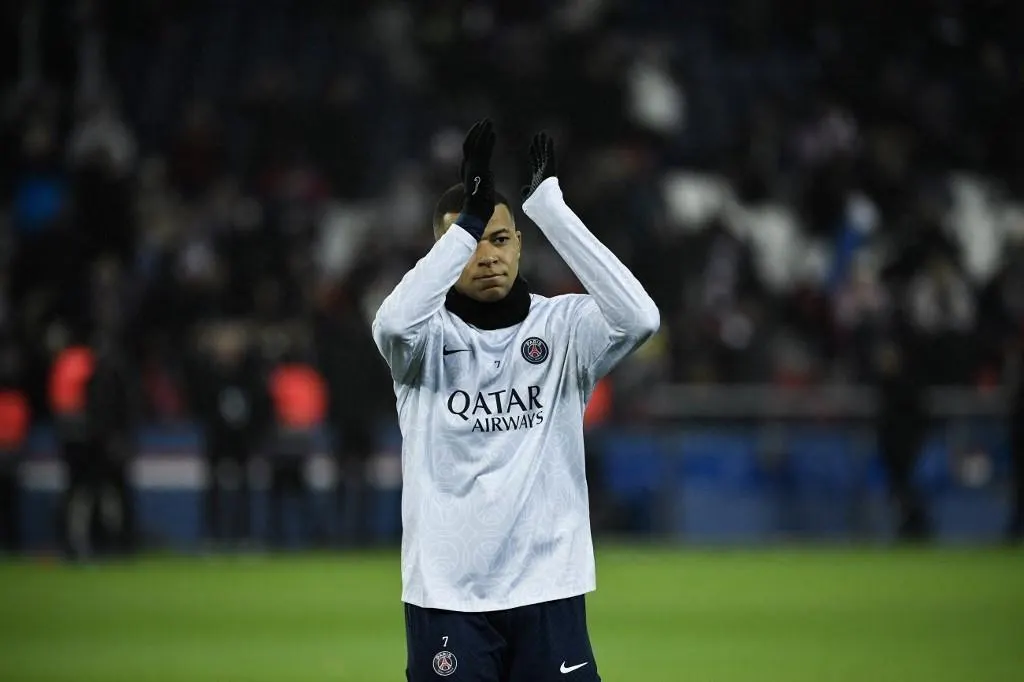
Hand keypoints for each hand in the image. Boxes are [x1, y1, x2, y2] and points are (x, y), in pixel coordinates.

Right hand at [457, 118, 495, 237]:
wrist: (476, 212)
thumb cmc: (480, 206)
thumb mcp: (481, 190)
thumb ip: (482, 182)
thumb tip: (488, 181)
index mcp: (467, 171)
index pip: (469, 151)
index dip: (476, 140)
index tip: (485, 132)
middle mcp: (467, 167)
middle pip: (469, 143)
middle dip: (476, 131)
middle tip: (485, 122)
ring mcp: (472, 167)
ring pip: (475, 144)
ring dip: (482, 131)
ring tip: (489, 122)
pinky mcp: (478, 168)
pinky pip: (482, 150)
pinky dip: (487, 140)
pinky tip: (493, 133)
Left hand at [521, 131, 556, 200]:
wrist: (543, 206)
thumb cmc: (536, 205)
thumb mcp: (528, 198)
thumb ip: (526, 192)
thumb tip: (524, 188)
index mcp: (538, 178)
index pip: (535, 162)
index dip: (533, 153)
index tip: (531, 146)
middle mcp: (543, 172)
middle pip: (540, 155)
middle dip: (538, 145)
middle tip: (537, 136)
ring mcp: (547, 170)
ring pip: (544, 153)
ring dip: (543, 143)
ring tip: (541, 133)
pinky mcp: (550, 168)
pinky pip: (549, 155)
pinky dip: (549, 147)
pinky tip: (548, 138)